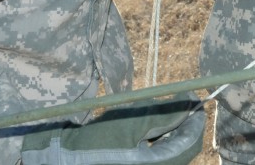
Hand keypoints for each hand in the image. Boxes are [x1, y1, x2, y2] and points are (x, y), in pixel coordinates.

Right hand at [21, 93, 203, 164]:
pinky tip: (140, 127)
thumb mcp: (131, 124)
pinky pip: (153, 154)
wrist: (59, 160)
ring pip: (168, 150)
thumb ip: (164, 115)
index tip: (192, 96)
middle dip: (181, 123)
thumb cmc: (95, 144)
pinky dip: (153, 138)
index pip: (190, 142)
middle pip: (181, 147)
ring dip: (166, 129)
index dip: (194, 118)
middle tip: (175, 101)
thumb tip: (190, 104)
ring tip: (152, 112)